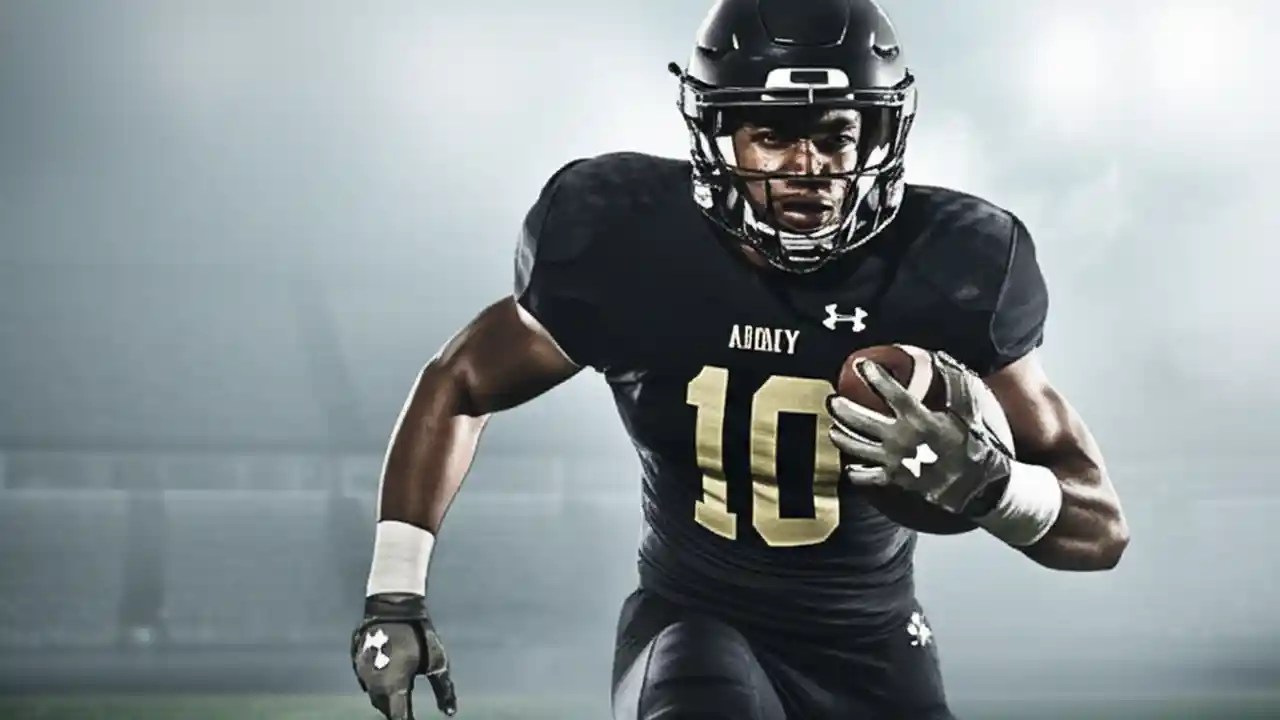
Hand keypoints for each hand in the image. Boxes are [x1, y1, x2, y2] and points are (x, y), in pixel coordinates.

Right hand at [352, 593, 456, 718]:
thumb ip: (443, 690)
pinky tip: (388, 684)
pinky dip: (379, 687)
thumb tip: (450, 713)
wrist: (393, 607)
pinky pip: (367, 684)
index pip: (399, 716)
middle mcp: (374, 684)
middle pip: (385, 709)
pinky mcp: (358, 664)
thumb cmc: (419, 634)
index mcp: (393, 685)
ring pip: (375, 697)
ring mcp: (362, 673)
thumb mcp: (437, 662)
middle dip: (397, 712)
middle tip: (408, 712)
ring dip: (387, 701)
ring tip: (400, 701)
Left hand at [826, 351, 1012, 515]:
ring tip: (833, 428)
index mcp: (921, 419)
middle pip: (862, 421)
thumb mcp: (968, 409)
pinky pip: (867, 477)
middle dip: (843, 409)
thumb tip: (938, 358)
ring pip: (858, 448)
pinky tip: (849, 466)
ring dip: (842, 437)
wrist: (979, 483)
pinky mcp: (896, 479)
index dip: (876, 378)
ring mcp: (896, 461)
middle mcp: (902, 439)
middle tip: (832, 400)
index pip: (892, 394)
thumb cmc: (974, 443)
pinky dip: (855, 473)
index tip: (862, 365)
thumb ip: (952, 382)